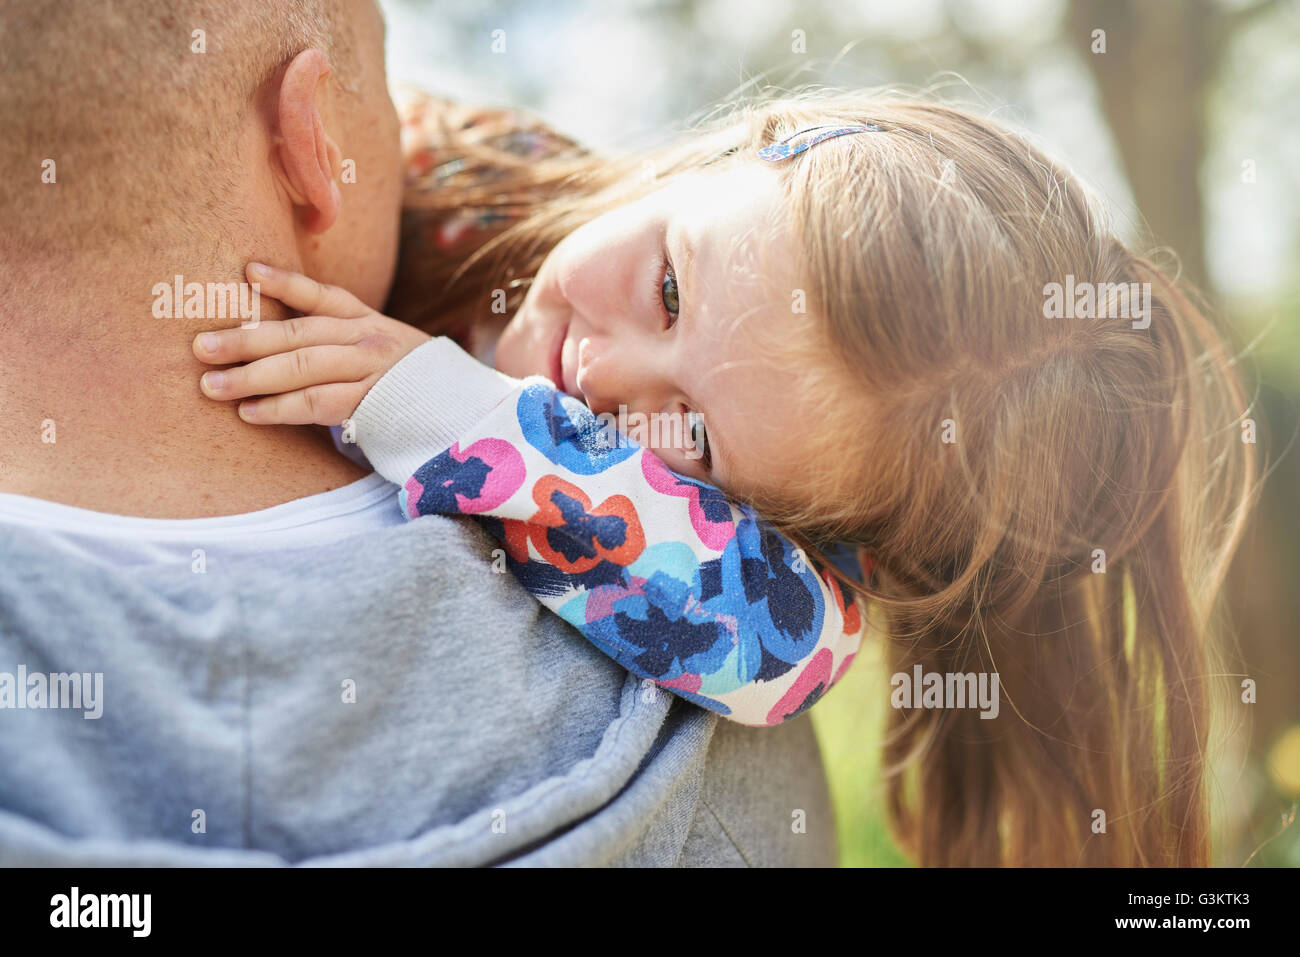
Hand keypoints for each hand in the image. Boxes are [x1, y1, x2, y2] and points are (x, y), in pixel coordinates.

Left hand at [193, 263, 430, 424]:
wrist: (456, 411)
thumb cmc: (401, 379)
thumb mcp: (376, 344)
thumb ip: (335, 336)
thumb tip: (268, 337)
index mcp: (365, 318)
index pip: (321, 295)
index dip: (284, 283)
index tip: (247, 272)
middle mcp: (368, 337)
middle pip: (300, 334)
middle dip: (246, 340)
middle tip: (200, 347)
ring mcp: (372, 369)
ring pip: (305, 367)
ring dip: (253, 377)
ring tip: (211, 385)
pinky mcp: (374, 403)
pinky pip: (320, 403)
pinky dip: (281, 409)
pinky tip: (249, 413)